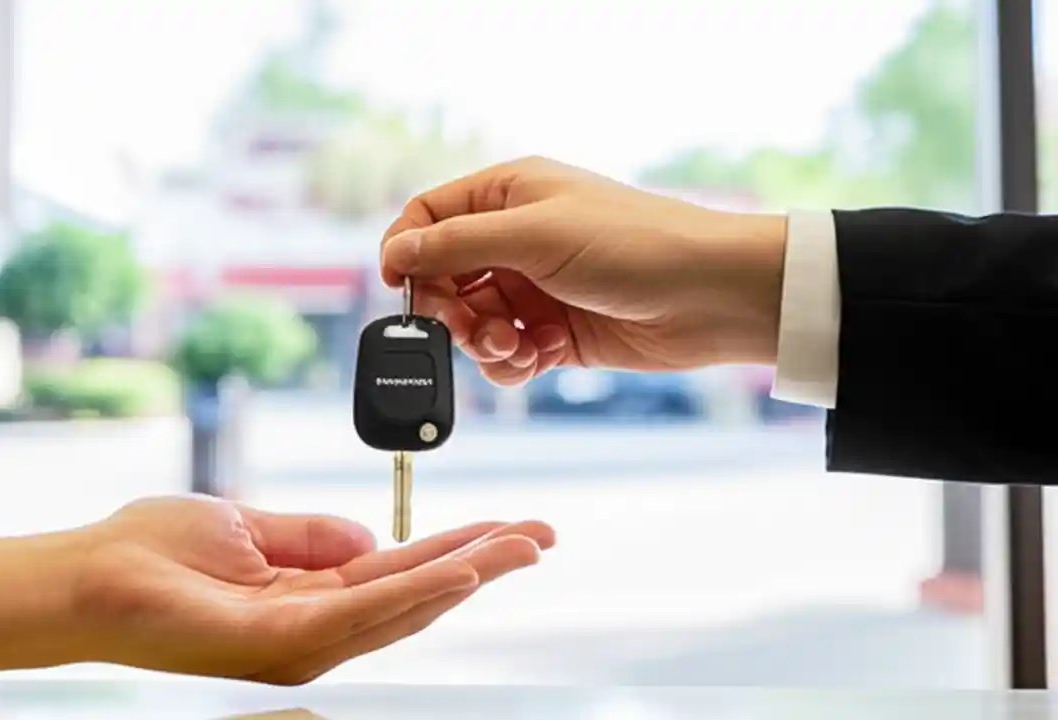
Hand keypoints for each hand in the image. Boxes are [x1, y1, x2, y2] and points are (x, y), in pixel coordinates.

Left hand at [70, 496, 553, 684]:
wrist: (80, 578)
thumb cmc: (149, 553)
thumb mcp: (247, 526)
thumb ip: (313, 535)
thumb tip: (373, 536)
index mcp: (307, 598)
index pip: (398, 573)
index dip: (459, 549)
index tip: (509, 526)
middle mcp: (312, 629)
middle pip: (416, 595)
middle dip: (484, 563)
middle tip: (542, 536)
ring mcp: (297, 642)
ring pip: (402, 607)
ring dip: (468, 574)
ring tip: (519, 545)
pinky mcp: (277, 643)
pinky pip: (361, 613)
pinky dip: (416, 590)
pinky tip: (460, 568)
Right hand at [379, 156, 787, 384]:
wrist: (711, 298)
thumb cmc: (633, 246)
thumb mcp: (534, 235)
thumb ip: (456, 244)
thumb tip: (397, 251)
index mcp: (510, 195)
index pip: (430, 216)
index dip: (407, 250)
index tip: (399, 287)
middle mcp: (518, 239)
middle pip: (445, 277)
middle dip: (450, 309)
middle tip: (470, 327)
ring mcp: (536, 288)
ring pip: (472, 323)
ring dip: (483, 343)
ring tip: (517, 346)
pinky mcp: (555, 333)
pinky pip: (506, 354)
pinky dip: (514, 363)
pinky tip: (543, 356)